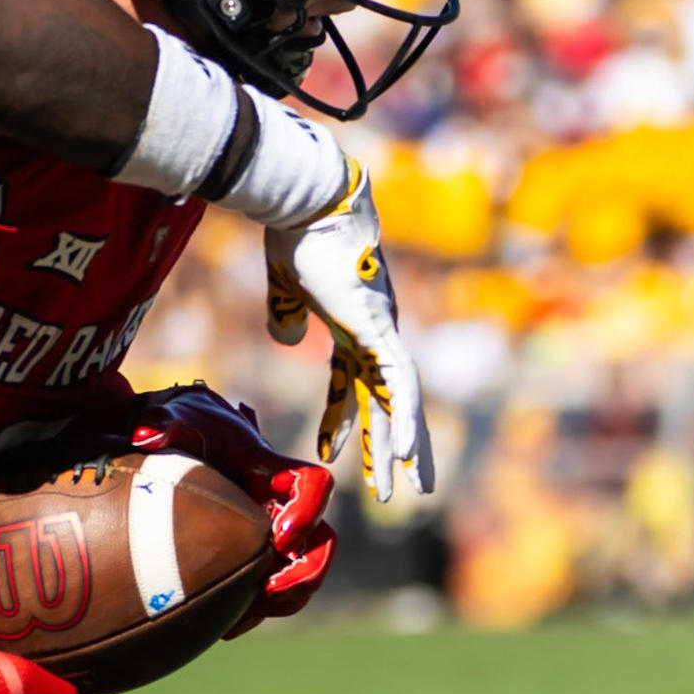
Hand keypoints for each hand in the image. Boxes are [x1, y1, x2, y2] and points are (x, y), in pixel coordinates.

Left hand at [117, 383, 339, 632]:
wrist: (166, 438)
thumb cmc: (174, 424)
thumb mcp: (169, 418)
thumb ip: (163, 425)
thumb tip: (146, 436)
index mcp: (270, 469)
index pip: (314, 483)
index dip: (308, 511)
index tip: (278, 537)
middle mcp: (279, 504)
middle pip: (321, 542)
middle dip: (304, 574)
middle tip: (268, 594)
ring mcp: (269, 531)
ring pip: (301, 573)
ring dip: (283, 600)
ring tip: (242, 618)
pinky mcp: (251, 554)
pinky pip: (270, 589)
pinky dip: (257, 609)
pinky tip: (226, 627)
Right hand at [263, 173, 433, 500]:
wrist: (308, 203)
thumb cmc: (294, 235)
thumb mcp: (283, 289)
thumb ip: (284, 315)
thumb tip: (287, 339)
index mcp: (352, 328)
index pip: (351, 387)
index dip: (340, 422)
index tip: (328, 455)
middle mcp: (375, 334)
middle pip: (386, 403)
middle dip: (391, 448)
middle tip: (398, 490)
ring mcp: (382, 332)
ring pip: (400, 402)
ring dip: (405, 447)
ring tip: (410, 488)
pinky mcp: (381, 329)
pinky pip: (399, 384)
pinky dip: (405, 419)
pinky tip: (408, 452)